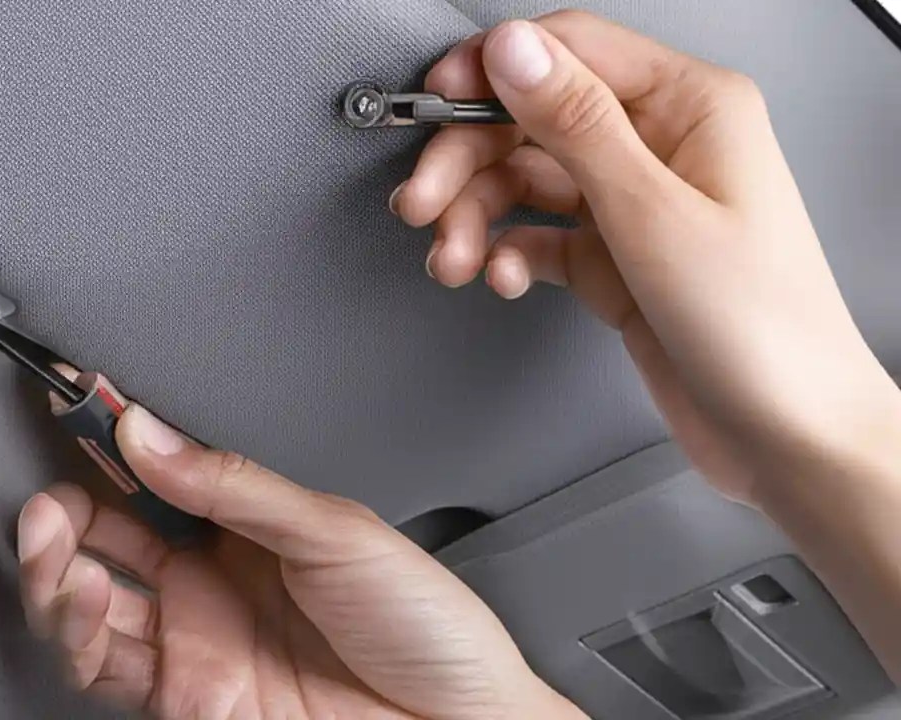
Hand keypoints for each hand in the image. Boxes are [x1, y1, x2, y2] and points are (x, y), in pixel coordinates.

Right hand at [17, 401, 582, 718]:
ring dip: (55, 567)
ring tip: (51, 535)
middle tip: (54, 488)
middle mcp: (213, 582)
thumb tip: (152, 436)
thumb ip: (236, 486)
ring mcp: (195, 641)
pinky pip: (104, 666)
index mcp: (250, 528)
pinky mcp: (188, 698)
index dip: (115, 444)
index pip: (162, 477)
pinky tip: (80, 591)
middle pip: (109, 539)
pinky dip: (75, 630)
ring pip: (90, 603)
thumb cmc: (427, 627)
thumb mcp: (335, 532)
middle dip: (66, 509)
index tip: (81, 406)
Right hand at [391, 12, 900, 502]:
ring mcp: (633, 204)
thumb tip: (516, 51)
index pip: (570, 50)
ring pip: (524, 181)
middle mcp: (660, 146)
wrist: (788, 438)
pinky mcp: (613, 258)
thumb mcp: (654, 215)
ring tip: (452, 258)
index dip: (492, 70)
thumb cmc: (763, 330)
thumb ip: (577, 124)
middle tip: (423, 201)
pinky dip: (508, 254)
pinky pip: (538, 236)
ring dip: (475, 216)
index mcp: (691, 107)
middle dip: (466, 160)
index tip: (437, 102)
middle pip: (531, 120)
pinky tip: (503, 278)